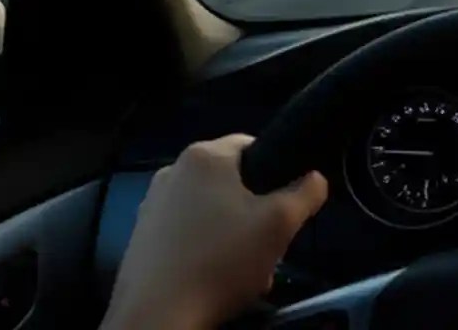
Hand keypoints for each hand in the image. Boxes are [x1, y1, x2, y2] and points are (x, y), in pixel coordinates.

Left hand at [101, 134, 327, 329]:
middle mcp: (172, 171)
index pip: (252, 145)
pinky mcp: (142, 236)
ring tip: (245, 270)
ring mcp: (152, 205)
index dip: (276, 172)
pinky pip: (186, 233)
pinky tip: (215, 279)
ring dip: (233, 235)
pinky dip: (205, 249)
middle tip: (269, 246)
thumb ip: (306, 193)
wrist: (157, 315)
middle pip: (231, 183)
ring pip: (210, 211)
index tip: (286, 207)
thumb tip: (315, 178)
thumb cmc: (221, 261)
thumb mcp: (279, 225)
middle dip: (255, 213)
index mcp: (204, 156)